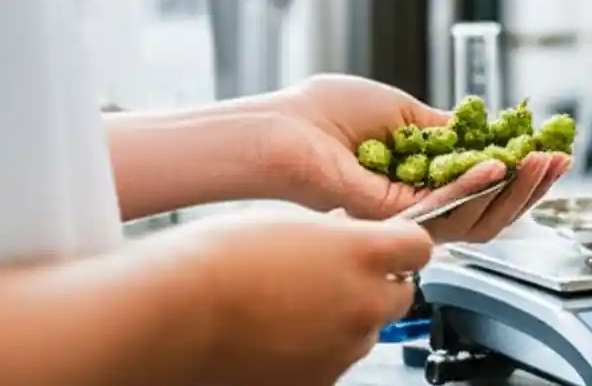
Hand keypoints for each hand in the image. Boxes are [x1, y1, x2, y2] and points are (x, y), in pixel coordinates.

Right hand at [177, 209, 431, 385]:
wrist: (172, 317)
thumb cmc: (216, 262)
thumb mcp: (287, 222)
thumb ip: (332, 232)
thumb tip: (346, 232)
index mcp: (363, 253)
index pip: (419, 246)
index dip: (403, 244)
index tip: (389, 244)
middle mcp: (364, 303)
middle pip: (400, 294)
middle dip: (377, 285)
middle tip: (335, 277)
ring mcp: (343, 348)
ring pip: (365, 331)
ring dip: (344, 319)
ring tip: (290, 308)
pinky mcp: (320, 381)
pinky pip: (333, 362)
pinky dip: (317, 350)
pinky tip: (277, 336)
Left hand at [264, 74, 571, 240]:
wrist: (282, 126)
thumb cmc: (326, 111)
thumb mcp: (402, 109)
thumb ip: (444, 129)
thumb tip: (482, 131)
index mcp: (419, 177)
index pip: (481, 187)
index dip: (520, 174)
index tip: (550, 152)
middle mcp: (415, 201)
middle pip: (487, 210)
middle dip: (529, 188)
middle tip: (559, 162)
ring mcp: (404, 214)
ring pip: (473, 218)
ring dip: (513, 190)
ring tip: (540, 163)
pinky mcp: (390, 217)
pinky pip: (443, 208)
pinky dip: (475, 187)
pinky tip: (499, 166)